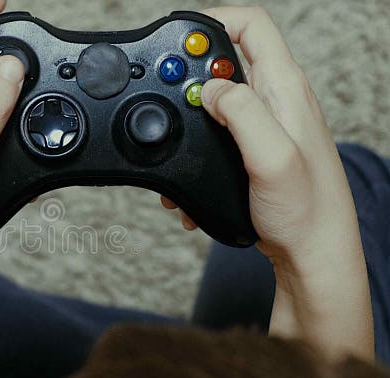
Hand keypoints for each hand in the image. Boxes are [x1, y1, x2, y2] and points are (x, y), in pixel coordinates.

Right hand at [163, 7, 371, 358]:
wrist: (310, 253)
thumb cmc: (304, 211)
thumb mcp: (272, 158)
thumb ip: (242, 113)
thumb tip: (209, 86)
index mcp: (285, 89)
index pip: (251, 25)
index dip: (211, 20)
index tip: (176, 42)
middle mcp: (275, 99)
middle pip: (224, 57)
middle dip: (187, 76)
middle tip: (169, 102)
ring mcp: (264, 123)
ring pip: (214, 97)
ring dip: (187, 117)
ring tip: (176, 145)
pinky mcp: (252, 147)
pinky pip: (214, 131)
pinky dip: (193, 148)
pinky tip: (189, 176)